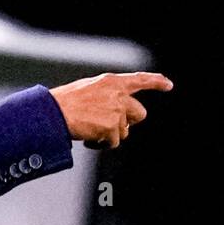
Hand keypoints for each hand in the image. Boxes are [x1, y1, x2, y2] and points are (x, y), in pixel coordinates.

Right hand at [49, 71, 172, 148]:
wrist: (54, 113)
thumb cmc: (65, 103)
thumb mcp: (89, 90)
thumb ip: (107, 96)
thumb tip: (118, 114)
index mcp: (111, 82)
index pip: (140, 80)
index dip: (156, 82)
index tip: (169, 85)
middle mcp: (118, 94)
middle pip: (140, 114)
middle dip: (129, 123)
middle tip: (111, 127)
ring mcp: (116, 111)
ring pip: (125, 131)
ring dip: (111, 135)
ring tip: (92, 132)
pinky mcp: (112, 127)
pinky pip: (114, 142)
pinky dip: (102, 144)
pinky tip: (89, 139)